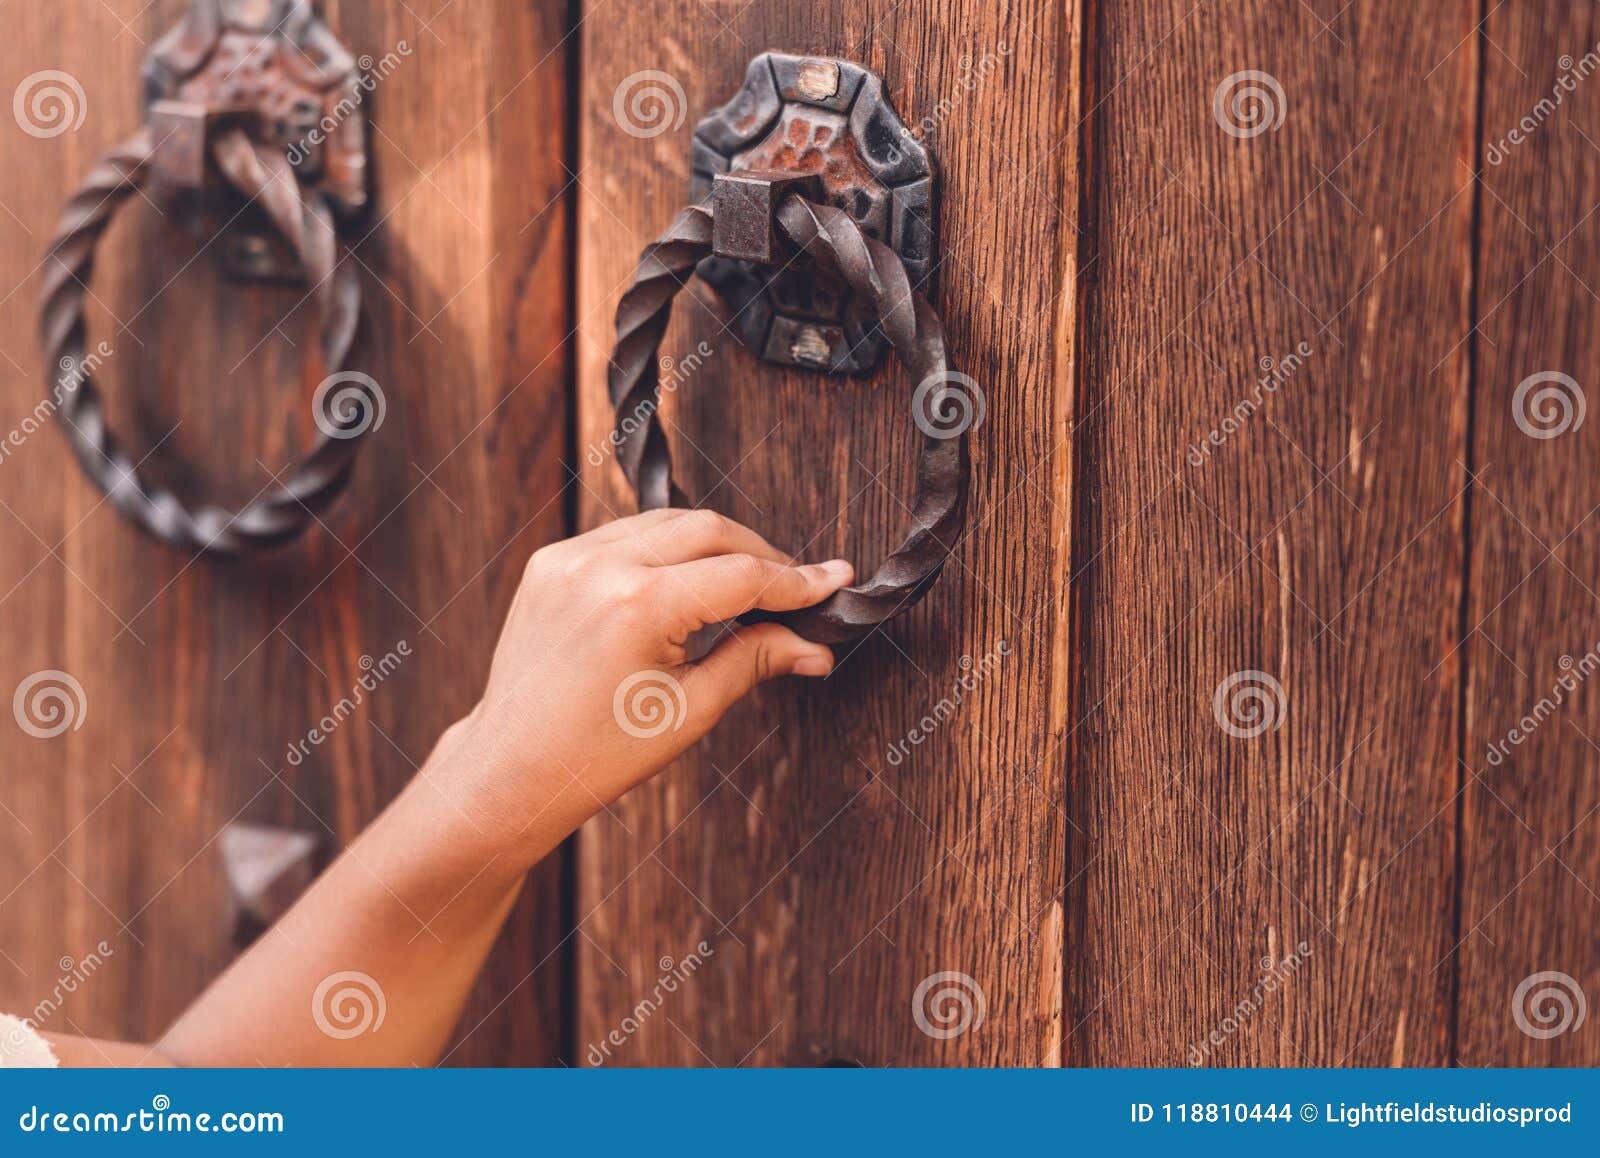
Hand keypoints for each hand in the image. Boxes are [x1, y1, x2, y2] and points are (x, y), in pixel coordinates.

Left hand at [441, 509, 853, 862]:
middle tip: (796, 587)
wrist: (511, 766)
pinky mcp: (552, 560)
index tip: (836, 579)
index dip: (796, 580)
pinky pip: (627, 533)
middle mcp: (600, 567)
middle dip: (761, 554)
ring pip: (669, 521)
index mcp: (638, 606)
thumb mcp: (689, 711)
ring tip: (749, 583)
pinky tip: (689, 577)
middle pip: (710, 530)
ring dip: (716, 543)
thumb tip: (815, 648)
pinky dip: (667, 546)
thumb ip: (755, 661)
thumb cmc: (597, 753)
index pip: (741, 575)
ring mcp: (569, 557)